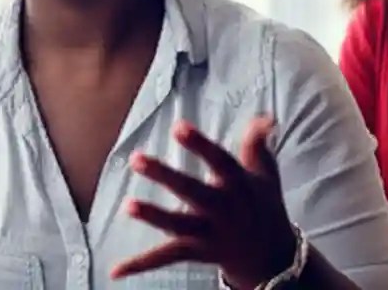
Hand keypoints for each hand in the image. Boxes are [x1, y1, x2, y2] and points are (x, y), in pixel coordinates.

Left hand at [110, 117, 297, 288]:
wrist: (273, 256)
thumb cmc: (260, 203)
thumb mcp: (265, 173)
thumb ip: (257, 143)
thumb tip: (265, 117)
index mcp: (239, 186)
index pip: (220, 162)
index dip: (200, 145)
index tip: (178, 126)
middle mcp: (224, 210)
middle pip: (193, 192)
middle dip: (166, 177)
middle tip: (137, 159)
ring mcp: (209, 234)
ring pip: (178, 226)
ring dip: (154, 216)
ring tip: (127, 206)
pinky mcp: (195, 253)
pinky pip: (165, 258)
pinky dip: (140, 264)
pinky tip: (114, 270)